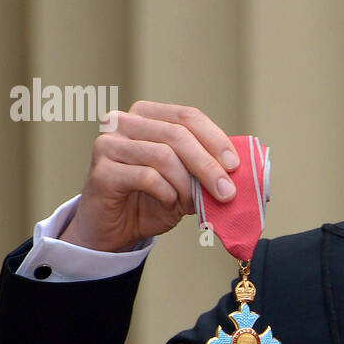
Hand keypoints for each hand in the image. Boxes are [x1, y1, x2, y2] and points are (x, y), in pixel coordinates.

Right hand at [58, 101, 239, 252]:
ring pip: (163, 156)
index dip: (215, 139)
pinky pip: (147, 177)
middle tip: (227, 191)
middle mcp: (124, 122)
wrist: (115, 229)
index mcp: (147, 115)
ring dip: (186, 184)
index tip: (235, 165)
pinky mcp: (102, 171)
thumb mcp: (186, 180)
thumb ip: (206, 168)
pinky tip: (169, 204)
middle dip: (208, 165)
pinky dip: (167, 194)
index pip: (187, 116)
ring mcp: (108, 144)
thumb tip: (241, 171)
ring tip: (190, 202)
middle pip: (178, 134)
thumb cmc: (151, 199)